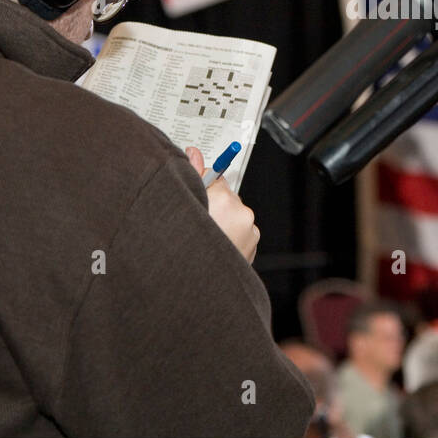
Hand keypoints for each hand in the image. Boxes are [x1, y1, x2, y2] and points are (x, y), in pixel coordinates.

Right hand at [186, 147, 259, 262]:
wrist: (200, 286)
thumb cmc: (187, 246)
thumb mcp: (184, 206)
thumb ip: (193, 175)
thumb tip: (194, 152)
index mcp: (222, 199)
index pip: (215, 177)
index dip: (204, 188)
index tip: (201, 194)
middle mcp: (240, 212)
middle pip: (226, 196)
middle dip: (215, 205)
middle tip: (201, 221)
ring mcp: (249, 229)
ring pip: (234, 214)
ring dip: (224, 221)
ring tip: (209, 237)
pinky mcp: (253, 242)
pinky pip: (242, 229)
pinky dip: (232, 234)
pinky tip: (219, 244)